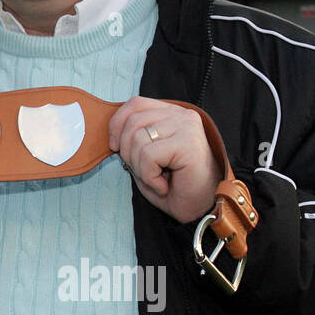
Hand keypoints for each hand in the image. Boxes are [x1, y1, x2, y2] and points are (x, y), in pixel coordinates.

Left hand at [108, 96, 219, 223]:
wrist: (201, 209)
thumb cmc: (174, 185)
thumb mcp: (145, 156)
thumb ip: (132, 138)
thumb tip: (113, 135)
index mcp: (171, 114)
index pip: (135, 104)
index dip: (117, 124)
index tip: (115, 147)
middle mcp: (182, 115)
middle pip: (133, 121)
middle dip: (127, 152)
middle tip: (144, 172)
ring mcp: (187, 127)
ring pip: (138, 138)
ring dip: (139, 167)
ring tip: (156, 179)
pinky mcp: (188, 142)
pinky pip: (149, 155)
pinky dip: (149, 176)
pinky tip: (164, 185)